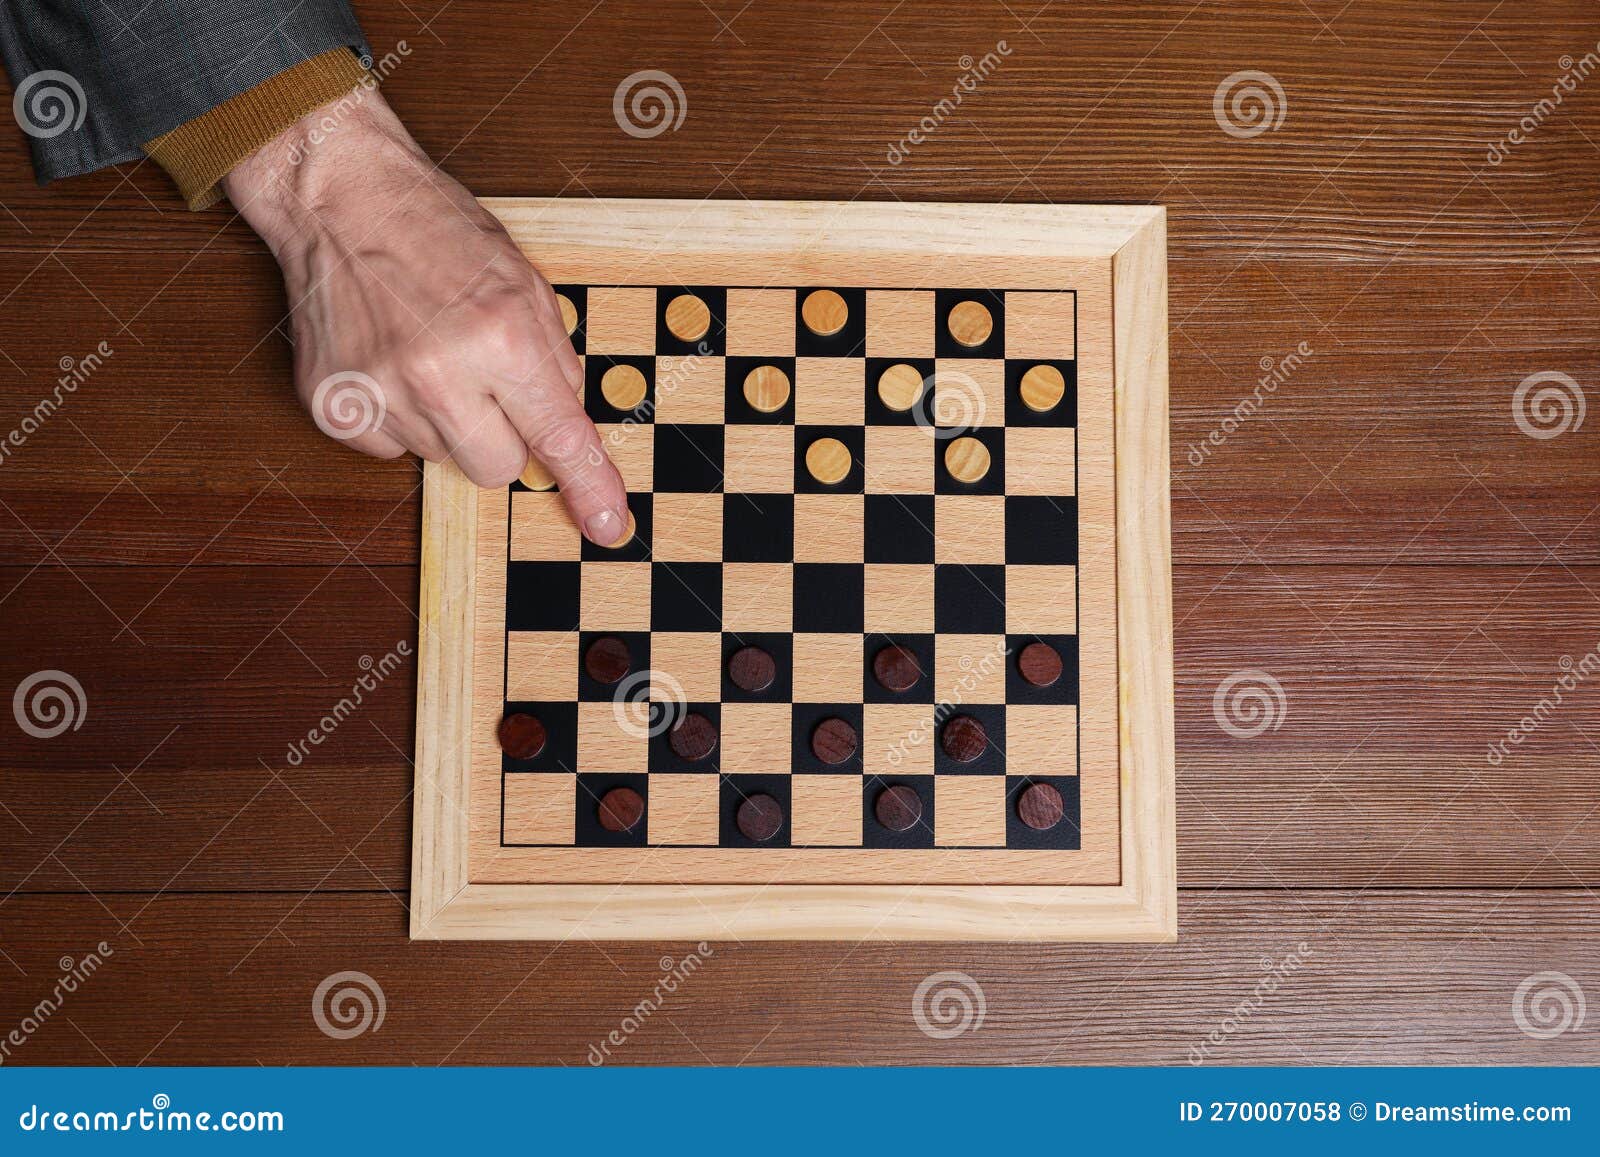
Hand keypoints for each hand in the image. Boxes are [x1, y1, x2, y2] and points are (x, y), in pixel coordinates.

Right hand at [220, 86, 629, 544]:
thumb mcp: (524, 284)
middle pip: (497, 470)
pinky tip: (389, 361)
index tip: (607, 525)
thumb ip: (555, 362)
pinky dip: (397, 416)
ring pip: (441, 459)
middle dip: (501, 439)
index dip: (588, 487)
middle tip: (482, 383)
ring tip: (426, 353)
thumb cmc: (435, 230)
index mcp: (500, 337)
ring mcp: (380, 394)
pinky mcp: (333, 406)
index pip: (558, 437)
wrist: (340, 196)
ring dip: (446, 421)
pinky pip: (388, 448)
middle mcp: (439, 374)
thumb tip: (570, 430)